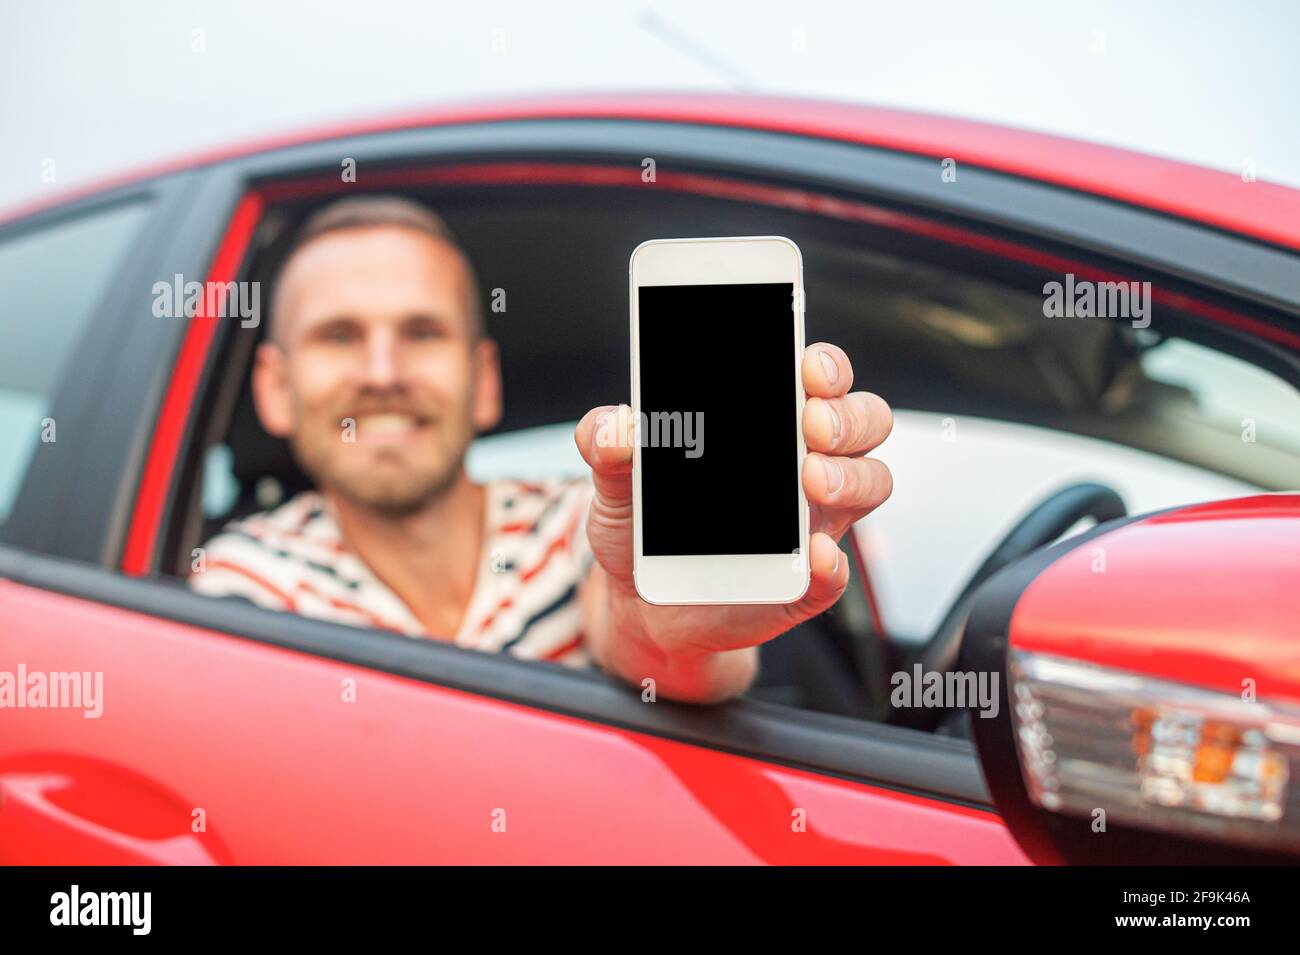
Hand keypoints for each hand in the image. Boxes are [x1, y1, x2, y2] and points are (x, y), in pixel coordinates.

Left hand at [573, 342, 892, 701]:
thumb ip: (604, 442)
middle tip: (809, 423)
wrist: (640, 602)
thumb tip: (615, 425)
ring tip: (809, 479)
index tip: (806, 367)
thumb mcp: (613, 478)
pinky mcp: (803, 582)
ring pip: (872, 483)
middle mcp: (806, 463)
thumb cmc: (643, 524)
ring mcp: (812, 522)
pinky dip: (834, 564)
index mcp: (769, 424)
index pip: (821, 377)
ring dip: (852, 476)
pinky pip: (836, 573)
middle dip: (848, 415)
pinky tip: (812, 554)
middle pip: (865, 421)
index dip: (826, 365)